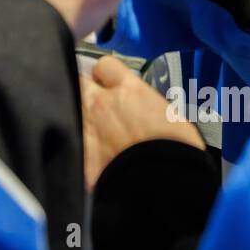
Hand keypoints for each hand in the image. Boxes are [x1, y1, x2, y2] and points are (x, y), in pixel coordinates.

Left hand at [80, 55, 204, 189]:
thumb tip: (137, 111)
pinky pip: (71, 142)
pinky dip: (77, 146)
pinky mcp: (81, 155)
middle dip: (85, 90)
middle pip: (79, 83)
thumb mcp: (168, 116)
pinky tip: (86, 154)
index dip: (104, 74)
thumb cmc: (177, 151)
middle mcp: (103, 104)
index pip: (104, 66)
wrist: (166, 184)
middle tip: (93, 103)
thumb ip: (144, 106)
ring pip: (71, 110)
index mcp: (129, 91)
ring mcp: (88, 128)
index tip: (106, 81)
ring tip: (90, 130)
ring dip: (79, 117)